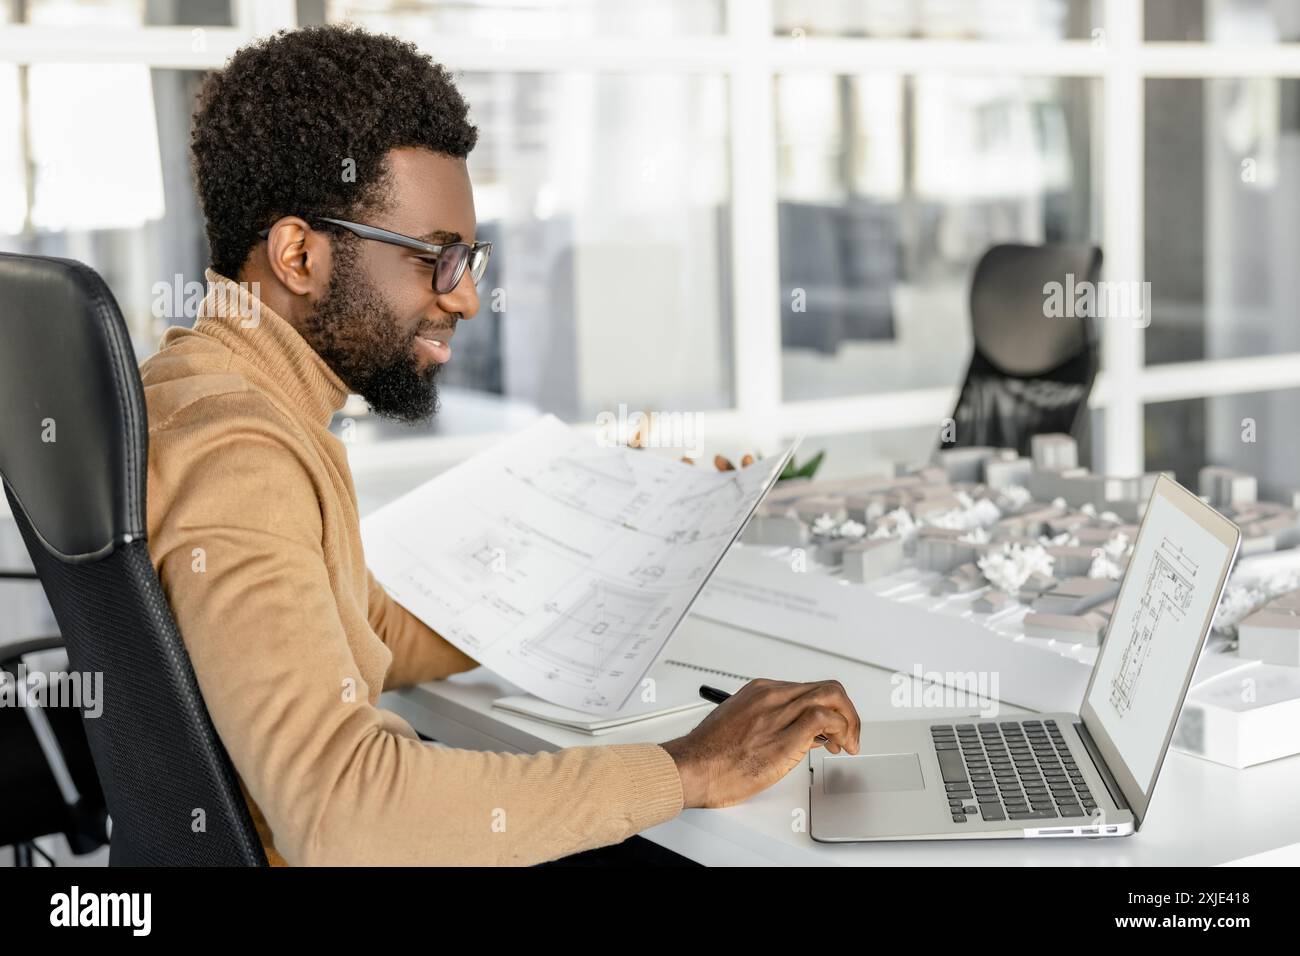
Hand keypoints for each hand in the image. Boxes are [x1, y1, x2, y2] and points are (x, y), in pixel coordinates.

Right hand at [660, 678, 860, 808]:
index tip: (832, 727)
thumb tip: (797, 733)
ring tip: (849, 742)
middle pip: (826, 689)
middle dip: (846, 711)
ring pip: (831, 696)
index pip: (809, 689)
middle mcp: (771, 697)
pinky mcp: (785, 737)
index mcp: (760, 691)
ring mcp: (778, 714)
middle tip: (848, 734)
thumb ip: (767, 722)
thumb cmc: (708, 754)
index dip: (829, 709)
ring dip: (849, 720)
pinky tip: (840, 745)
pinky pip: (825, 719)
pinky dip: (842, 729)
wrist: (692, 767)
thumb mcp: (737, 723)